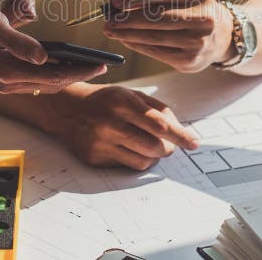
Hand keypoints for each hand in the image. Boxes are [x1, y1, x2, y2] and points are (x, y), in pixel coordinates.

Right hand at [0, 0, 106, 93]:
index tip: (100, 65)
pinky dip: (53, 74)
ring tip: (89, 66)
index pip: (54, 75)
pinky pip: (35, 80)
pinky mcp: (3, 79)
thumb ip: (20, 43)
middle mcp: (7, 83)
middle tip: (102, 66)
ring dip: (67, 75)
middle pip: (52, 83)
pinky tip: (65, 64)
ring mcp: (4, 83)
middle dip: (78, 74)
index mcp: (7, 71)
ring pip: (45, 83)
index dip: (80, 70)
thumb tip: (45, 57)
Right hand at [49, 83, 198, 169]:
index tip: (194, 143)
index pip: (159, 124)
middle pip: (154, 146)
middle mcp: (111, 123)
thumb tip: (180, 132)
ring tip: (150, 147)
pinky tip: (131, 149)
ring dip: (154, 157)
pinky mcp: (94, 158)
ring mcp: (101, 142)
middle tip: (168, 145)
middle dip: (168, 148)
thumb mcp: (131, 94)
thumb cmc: (106, 100)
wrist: (67, 108)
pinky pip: (126, 166)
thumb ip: (158, 109)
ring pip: (143, 161)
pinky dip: (136, 160)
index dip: (180, 136)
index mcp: (123, 102)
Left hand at [103, 0, 233, 72]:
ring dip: (127, 34)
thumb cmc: (192, 10)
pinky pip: (156, 52)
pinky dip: (137, 45)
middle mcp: (203, 18)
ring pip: (153, 37)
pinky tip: (125, 40)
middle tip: (107, 19)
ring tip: (111, 30)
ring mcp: (197, 42)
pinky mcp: (189, 61)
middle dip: (126, 19)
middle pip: (155, 17)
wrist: (221, 36)